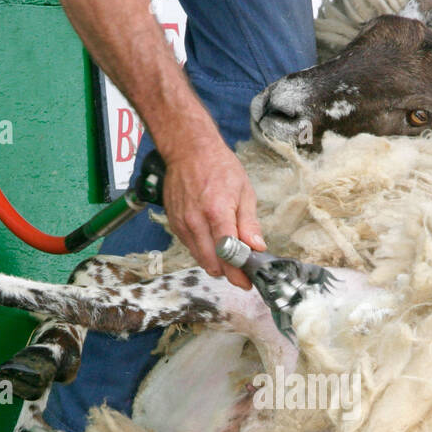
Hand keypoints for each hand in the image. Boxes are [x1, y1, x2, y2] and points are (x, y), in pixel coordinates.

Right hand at [161, 132, 264, 289]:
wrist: (189, 150)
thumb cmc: (219, 167)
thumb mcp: (244, 192)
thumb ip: (249, 224)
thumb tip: (257, 248)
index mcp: (216, 212)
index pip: (227, 255)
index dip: (238, 274)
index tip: (247, 282)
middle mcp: (195, 221)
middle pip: (212, 264)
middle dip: (228, 272)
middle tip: (241, 271)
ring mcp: (182, 224)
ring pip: (200, 259)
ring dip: (216, 263)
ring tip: (229, 255)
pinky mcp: (174, 225)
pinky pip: (191, 248)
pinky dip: (204, 251)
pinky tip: (213, 241)